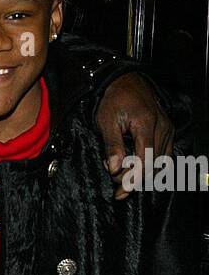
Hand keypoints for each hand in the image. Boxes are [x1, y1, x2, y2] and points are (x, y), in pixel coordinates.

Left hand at [96, 73, 172, 200]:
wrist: (126, 83)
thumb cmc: (115, 101)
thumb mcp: (106, 121)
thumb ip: (112, 146)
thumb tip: (114, 169)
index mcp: (146, 124)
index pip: (145, 159)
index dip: (133, 178)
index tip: (120, 191)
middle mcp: (162, 127)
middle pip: (154, 164)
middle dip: (135, 180)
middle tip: (116, 186)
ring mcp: (168, 130)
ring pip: (161, 163)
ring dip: (143, 176)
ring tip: (123, 179)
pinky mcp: (168, 132)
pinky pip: (165, 156)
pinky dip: (153, 168)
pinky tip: (138, 173)